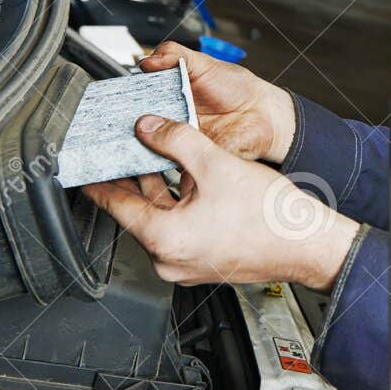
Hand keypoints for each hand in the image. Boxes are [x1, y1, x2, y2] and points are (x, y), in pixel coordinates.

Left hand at [80, 114, 356, 291]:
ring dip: (158, 185)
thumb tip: (148, 127)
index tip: (82, 163)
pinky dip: (178, 201)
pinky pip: (180, 226)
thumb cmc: (270, 217)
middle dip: (132, 174)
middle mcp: (168, 258)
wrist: (309, 244)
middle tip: (122, 146)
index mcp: (163, 239)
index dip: (96, 177)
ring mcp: (186, 262)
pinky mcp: (203, 260)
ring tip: (157, 153)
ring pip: (160, 216)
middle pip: (136, 209)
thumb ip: (175, 139)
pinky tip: (186, 176)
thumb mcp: (215, 164)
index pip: (113, 203)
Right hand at [139, 41, 295, 163]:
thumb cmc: (237, 89)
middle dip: (128, 123)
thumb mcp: (204, 63)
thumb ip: (175, 55)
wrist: (264, 115)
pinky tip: (161, 148)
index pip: (136, 100)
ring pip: (149, 145)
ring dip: (143, 141)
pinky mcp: (190, 158)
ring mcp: (178, 140)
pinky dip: (163, 158)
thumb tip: (147, 59)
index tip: (115, 98)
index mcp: (168, 96)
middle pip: (137, 125)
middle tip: (125, 117)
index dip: (124, 100)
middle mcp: (169, 120)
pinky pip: (170, 162)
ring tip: (142, 131)